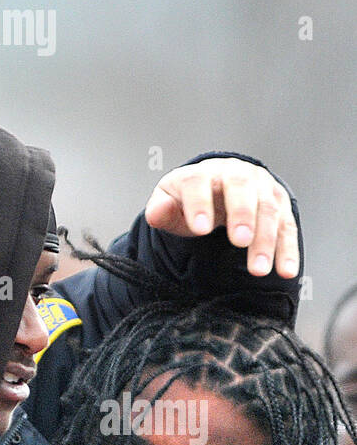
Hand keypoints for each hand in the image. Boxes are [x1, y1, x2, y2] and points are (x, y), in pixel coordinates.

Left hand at [144, 157, 297, 278]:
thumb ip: (161, 210)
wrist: (215, 186)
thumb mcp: (169, 202)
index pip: (199, 183)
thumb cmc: (188, 199)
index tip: (200, 229)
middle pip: (242, 190)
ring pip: (268, 210)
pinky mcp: (279, 204)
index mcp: (203, 174)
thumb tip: (156, 213)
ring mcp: (261, 188)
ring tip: (258, 270)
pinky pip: (286, 227)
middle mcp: (236, 174)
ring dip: (266, 240)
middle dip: (242, 215)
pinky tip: (286, 271)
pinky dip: (287, 249)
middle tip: (240, 241)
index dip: (199, 204)